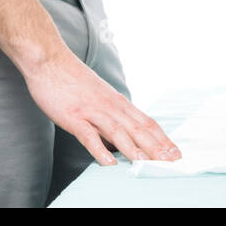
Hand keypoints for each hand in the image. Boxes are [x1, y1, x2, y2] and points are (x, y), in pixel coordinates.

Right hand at [22, 50, 181, 165]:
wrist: (50, 60)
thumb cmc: (73, 80)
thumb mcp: (100, 97)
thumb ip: (112, 116)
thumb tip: (120, 140)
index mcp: (119, 102)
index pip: (147, 123)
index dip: (162, 139)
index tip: (175, 153)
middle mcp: (111, 106)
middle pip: (138, 129)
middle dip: (156, 147)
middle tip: (171, 162)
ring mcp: (92, 111)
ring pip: (118, 132)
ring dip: (133, 149)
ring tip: (146, 165)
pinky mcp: (73, 116)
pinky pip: (88, 135)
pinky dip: (99, 149)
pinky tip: (108, 162)